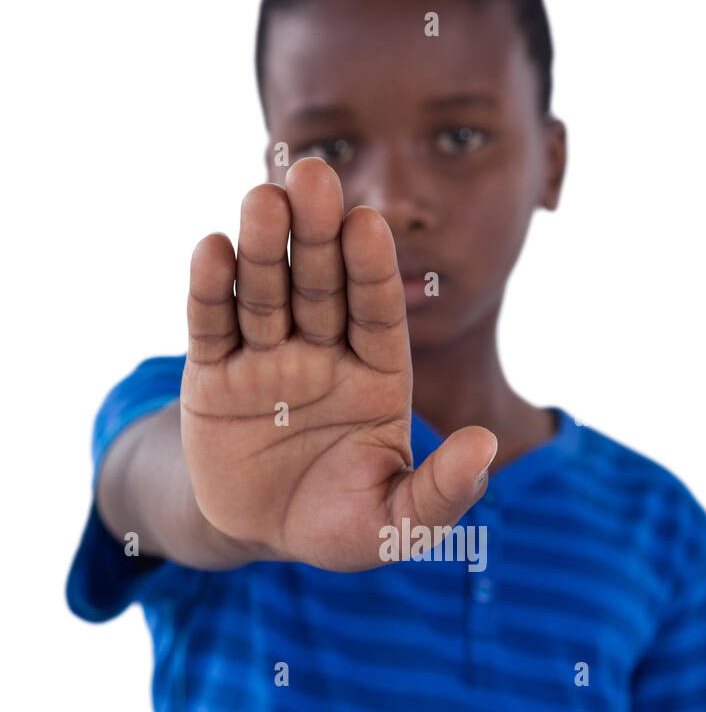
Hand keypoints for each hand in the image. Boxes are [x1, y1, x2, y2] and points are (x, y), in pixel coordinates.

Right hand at [181, 157, 496, 569]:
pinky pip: (213, 326)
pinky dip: (211, 290)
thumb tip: (487, 446)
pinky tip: (213, 249)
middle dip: (318, 234)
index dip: (371, 269)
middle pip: (321, 285)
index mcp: (376, 373)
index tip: (370, 222)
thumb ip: (442, 489)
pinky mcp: (213, 375)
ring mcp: (266, 358)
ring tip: (263, 197)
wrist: (262, 536)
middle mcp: (323, 353)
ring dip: (265, 246)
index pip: (376, 312)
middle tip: (314, 174)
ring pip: (267, 293)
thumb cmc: (341, 525)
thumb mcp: (397, 523)